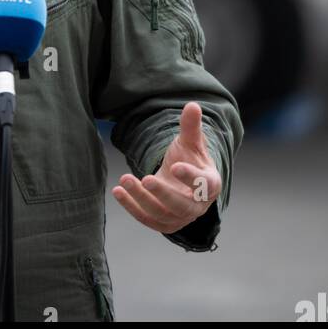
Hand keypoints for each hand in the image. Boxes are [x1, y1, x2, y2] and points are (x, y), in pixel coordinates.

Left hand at [111, 101, 220, 233]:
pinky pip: (147, 219)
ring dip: (141, 199)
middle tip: (145, 178)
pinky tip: (118, 191)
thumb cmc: (189, 160)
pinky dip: (132, 208)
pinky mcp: (164, 223)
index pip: (203, 184)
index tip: (175, 166)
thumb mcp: (190, 142)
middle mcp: (198, 206)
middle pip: (181, 205)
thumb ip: (190, 126)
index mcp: (209, 184)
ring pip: (161, 214)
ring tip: (124, 180)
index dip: (190, 177)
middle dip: (162, 193)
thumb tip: (192, 105)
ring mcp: (180, 218)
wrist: (182, 182)